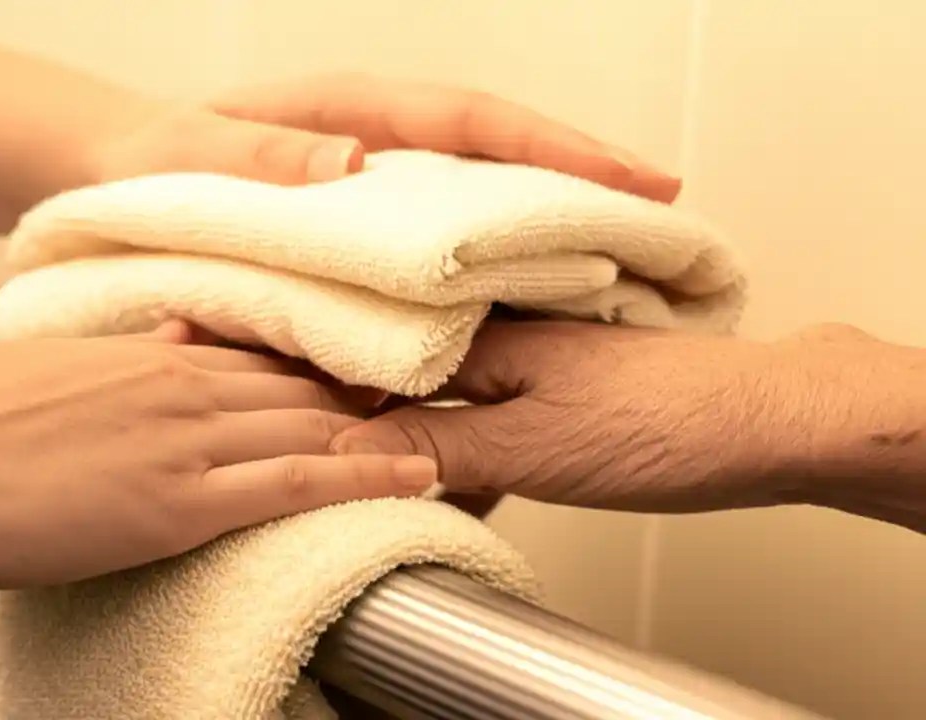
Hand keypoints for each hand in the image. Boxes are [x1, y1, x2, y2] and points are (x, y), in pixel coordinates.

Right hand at [0, 322, 435, 591]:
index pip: (263, 353)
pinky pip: (294, 485)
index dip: (325, 363)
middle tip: (433, 396)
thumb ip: (123, 357)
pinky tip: (414, 477)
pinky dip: (363, 477)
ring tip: (446, 433)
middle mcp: (182, 389)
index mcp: (150, 358)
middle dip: (370, 394)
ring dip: (384, 431)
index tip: (370, 368)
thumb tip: (174, 343)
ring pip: (312, 428)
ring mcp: (186, 443)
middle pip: (302, 386)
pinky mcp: (179, 504)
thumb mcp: (51, 368)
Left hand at [94, 73, 679, 201]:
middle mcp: (381, 140)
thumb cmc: (155, 159)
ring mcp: (381, 180)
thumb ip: (261, 157)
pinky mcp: (369, 224)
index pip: (472, 120)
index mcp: (352, 109)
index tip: (629, 177)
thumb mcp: (193, 154)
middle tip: (664, 215)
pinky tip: (531, 294)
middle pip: (501, 153)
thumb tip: (352, 166)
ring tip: (627, 258)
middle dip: (582, 177)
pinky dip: (493, 257)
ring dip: (550, 221)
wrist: (121, 175)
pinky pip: (445, 237)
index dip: (554, 146)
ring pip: (483, 194)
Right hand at [332, 322, 880, 516]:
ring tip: (400, 477)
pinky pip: (485, 409)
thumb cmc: (662, 424)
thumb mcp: (530, 449)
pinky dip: (469, 444)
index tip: (299, 427)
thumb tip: (349, 445)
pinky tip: (467, 481)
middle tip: (343, 462)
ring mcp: (527, 355)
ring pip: (443, 394)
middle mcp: (497, 330)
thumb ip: (436, 445)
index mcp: (481, 330)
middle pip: (402, 370)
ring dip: (421, 435)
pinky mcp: (553, 384)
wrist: (766, 423)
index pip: (372, 353)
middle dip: (370, 417)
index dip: (330, 393)